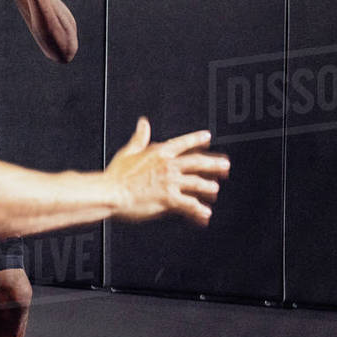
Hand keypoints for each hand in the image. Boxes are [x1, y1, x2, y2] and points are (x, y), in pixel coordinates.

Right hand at [105, 117, 229, 225]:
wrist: (111, 194)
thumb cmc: (116, 175)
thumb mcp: (128, 152)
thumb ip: (140, 138)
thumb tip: (143, 123)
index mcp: (159, 152)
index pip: (183, 143)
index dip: (197, 139)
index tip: (207, 137)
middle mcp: (168, 165)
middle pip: (198, 163)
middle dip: (214, 164)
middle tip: (225, 166)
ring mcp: (170, 182)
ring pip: (198, 183)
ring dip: (208, 187)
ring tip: (214, 190)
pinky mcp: (169, 199)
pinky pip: (190, 205)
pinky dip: (199, 210)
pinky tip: (205, 214)